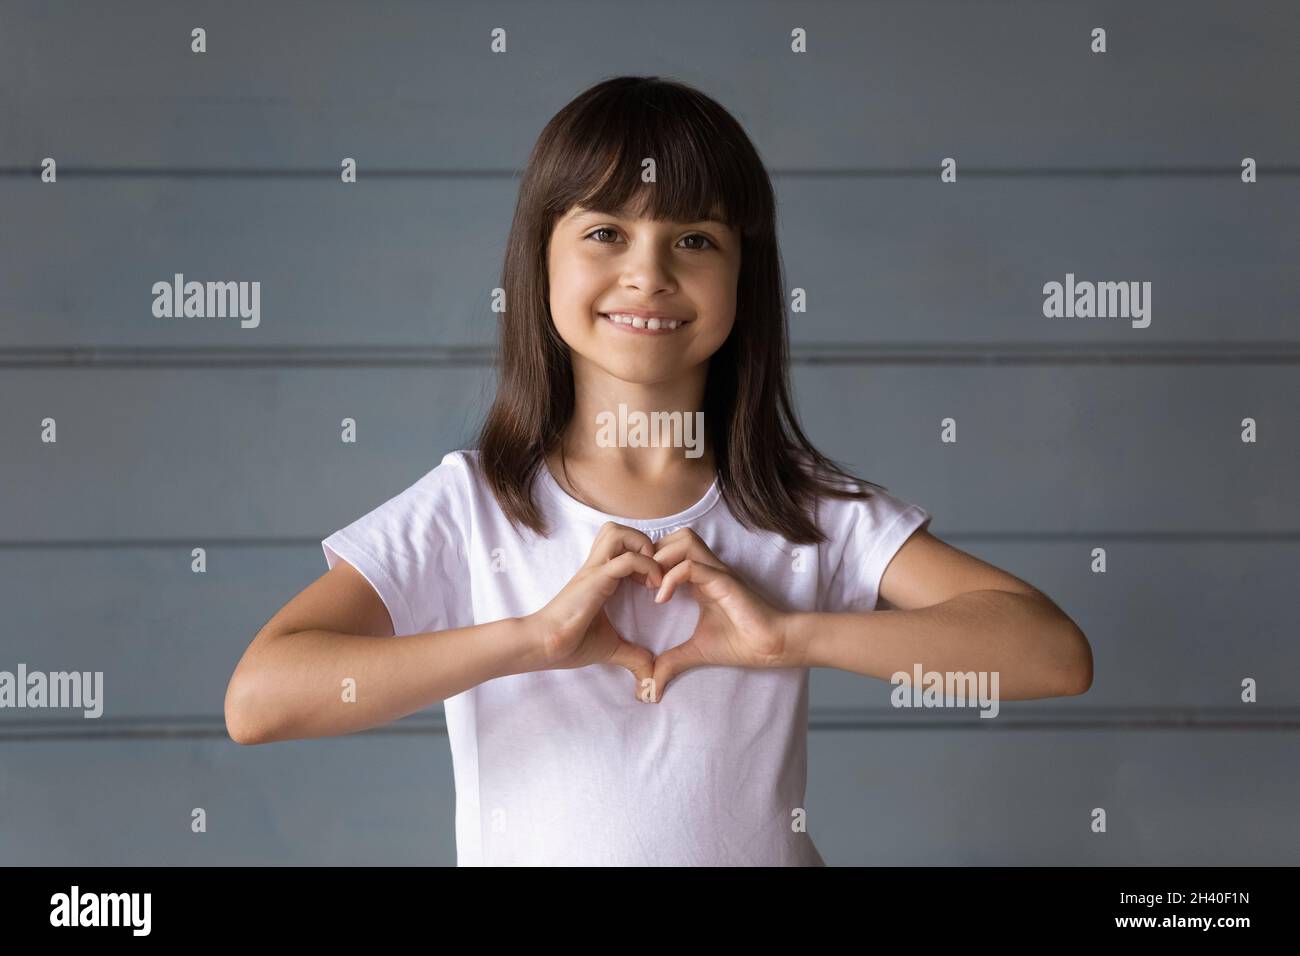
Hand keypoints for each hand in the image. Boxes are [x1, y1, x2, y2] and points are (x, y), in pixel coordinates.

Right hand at [525, 522, 663, 696]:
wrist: (545, 645)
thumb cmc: (571, 643)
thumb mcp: (611, 648)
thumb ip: (633, 656)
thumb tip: (651, 673)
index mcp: (599, 576)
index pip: (620, 544)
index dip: (643, 555)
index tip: (655, 583)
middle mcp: (596, 567)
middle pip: (618, 529)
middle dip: (643, 543)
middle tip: (654, 572)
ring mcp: (594, 570)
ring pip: (619, 533)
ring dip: (643, 548)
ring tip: (652, 575)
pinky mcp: (595, 579)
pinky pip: (626, 559)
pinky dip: (647, 567)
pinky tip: (652, 589)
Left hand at [647, 528, 796, 701]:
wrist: (772, 646)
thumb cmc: (739, 644)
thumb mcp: (695, 653)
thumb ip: (670, 663)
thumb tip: (649, 690)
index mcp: (699, 579)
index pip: (669, 550)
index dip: (648, 562)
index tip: (635, 587)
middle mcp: (707, 569)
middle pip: (674, 536)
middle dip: (652, 553)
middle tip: (640, 581)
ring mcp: (716, 572)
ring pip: (683, 541)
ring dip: (660, 559)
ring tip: (651, 587)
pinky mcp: (724, 580)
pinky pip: (691, 566)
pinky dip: (671, 577)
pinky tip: (661, 599)